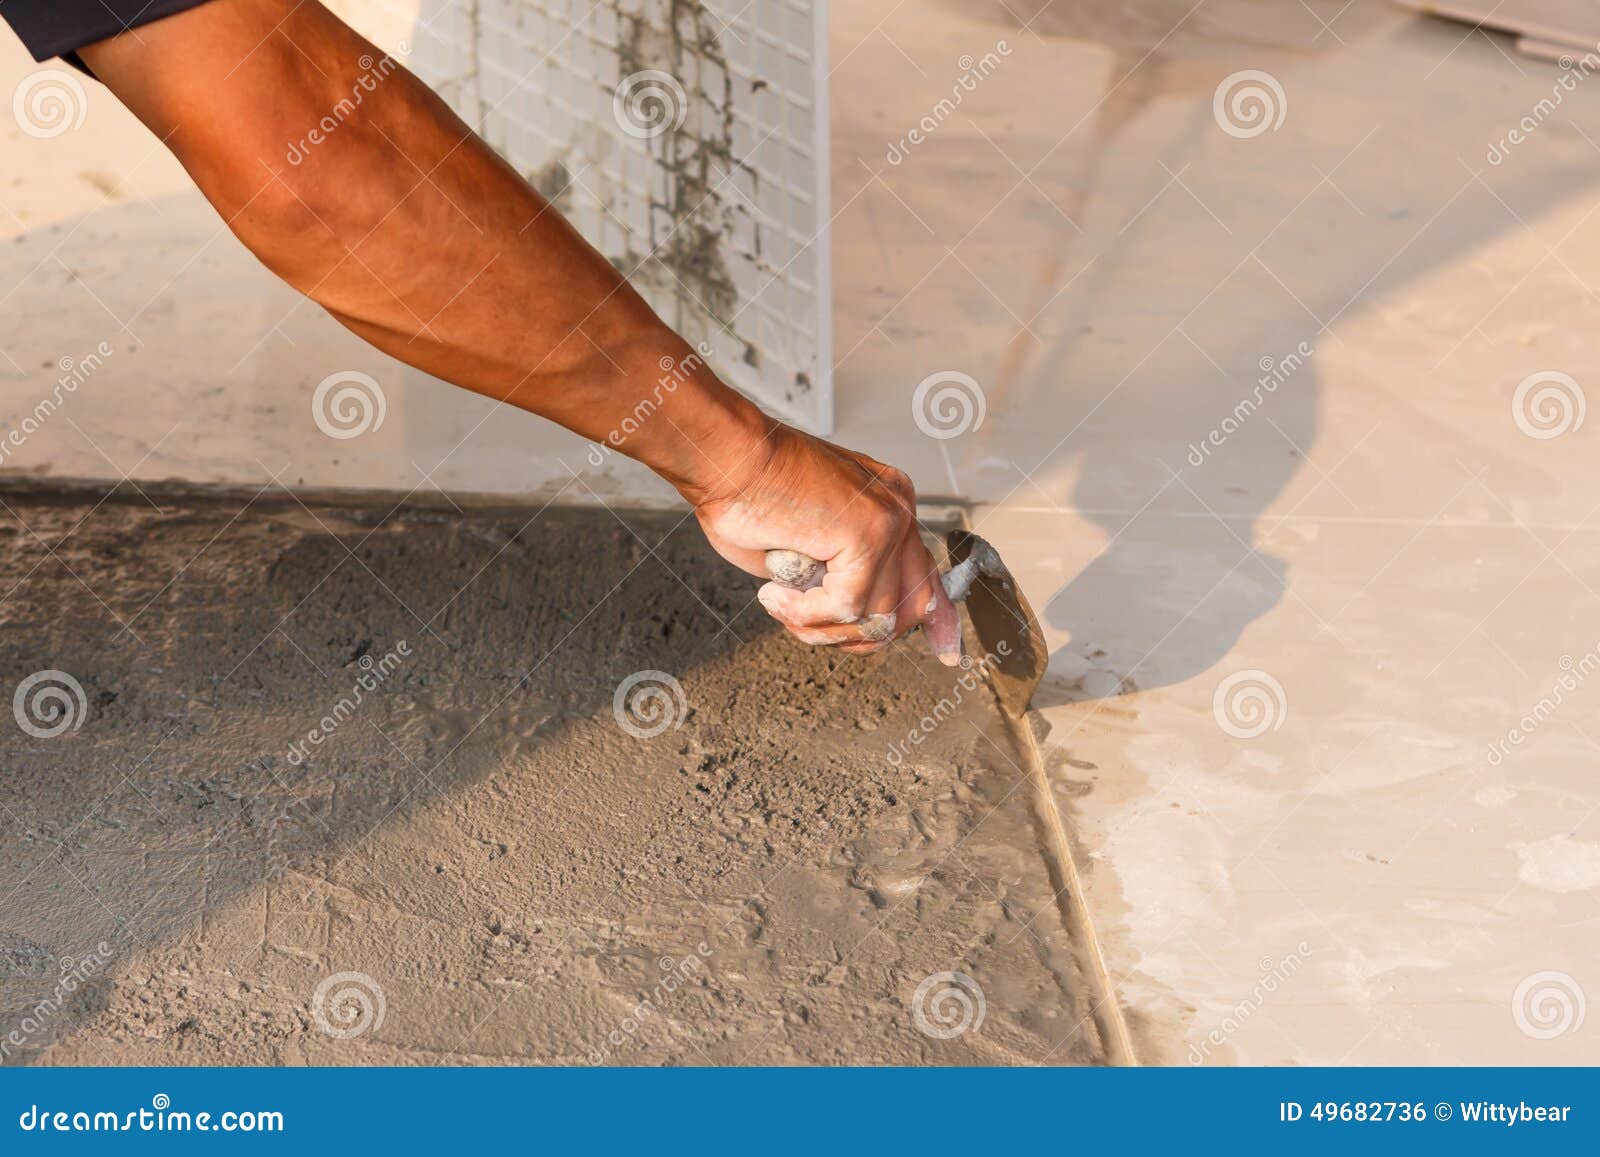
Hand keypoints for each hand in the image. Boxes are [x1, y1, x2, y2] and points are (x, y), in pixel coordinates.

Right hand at [687, 424, 962, 662]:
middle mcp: (898, 509)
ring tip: (779, 603)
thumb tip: (859, 624)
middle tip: (805, 626)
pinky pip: (845, 607)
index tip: (948, 656)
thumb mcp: (805, 547)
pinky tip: (774, 594)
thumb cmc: (748, 497)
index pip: (927, 576)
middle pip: (909, 608)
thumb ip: (839, 577)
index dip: (939, 622)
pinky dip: (803, 613)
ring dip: (818, 626)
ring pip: (875, 617)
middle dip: (857, 637)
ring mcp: (888, 520)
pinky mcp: (867, 534)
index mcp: (888, 506)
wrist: (724, 458)